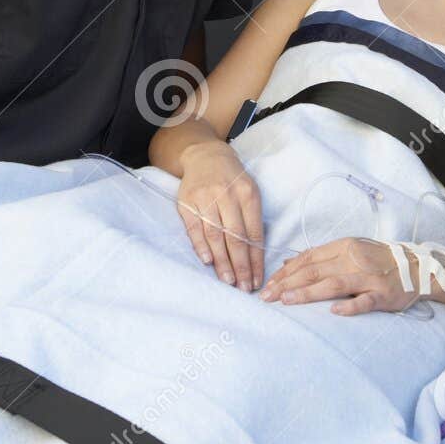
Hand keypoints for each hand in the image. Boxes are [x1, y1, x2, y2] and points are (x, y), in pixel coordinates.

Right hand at [176, 142, 263, 290]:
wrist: (205, 155)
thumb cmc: (232, 180)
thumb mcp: (249, 192)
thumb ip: (252, 220)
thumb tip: (256, 256)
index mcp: (248, 193)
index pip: (254, 233)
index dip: (256, 259)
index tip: (257, 279)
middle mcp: (227, 195)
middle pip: (236, 237)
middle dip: (241, 265)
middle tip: (243, 287)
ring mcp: (206, 197)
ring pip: (216, 235)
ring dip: (222, 261)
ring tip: (228, 281)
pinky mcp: (187, 201)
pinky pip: (194, 228)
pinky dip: (201, 246)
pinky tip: (208, 261)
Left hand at [259, 237, 417, 314]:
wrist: (416, 267)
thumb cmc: (377, 260)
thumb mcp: (348, 251)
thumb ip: (320, 257)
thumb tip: (288, 262)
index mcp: (343, 247)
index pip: (308, 258)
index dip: (286, 271)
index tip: (268, 284)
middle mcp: (353, 259)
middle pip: (315, 271)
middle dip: (288, 283)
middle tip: (267, 297)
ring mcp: (368, 277)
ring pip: (333, 284)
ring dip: (308, 292)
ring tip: (287, 301)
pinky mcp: (383, 294)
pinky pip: (364, 301)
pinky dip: (349, 306)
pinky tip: (334, 312)